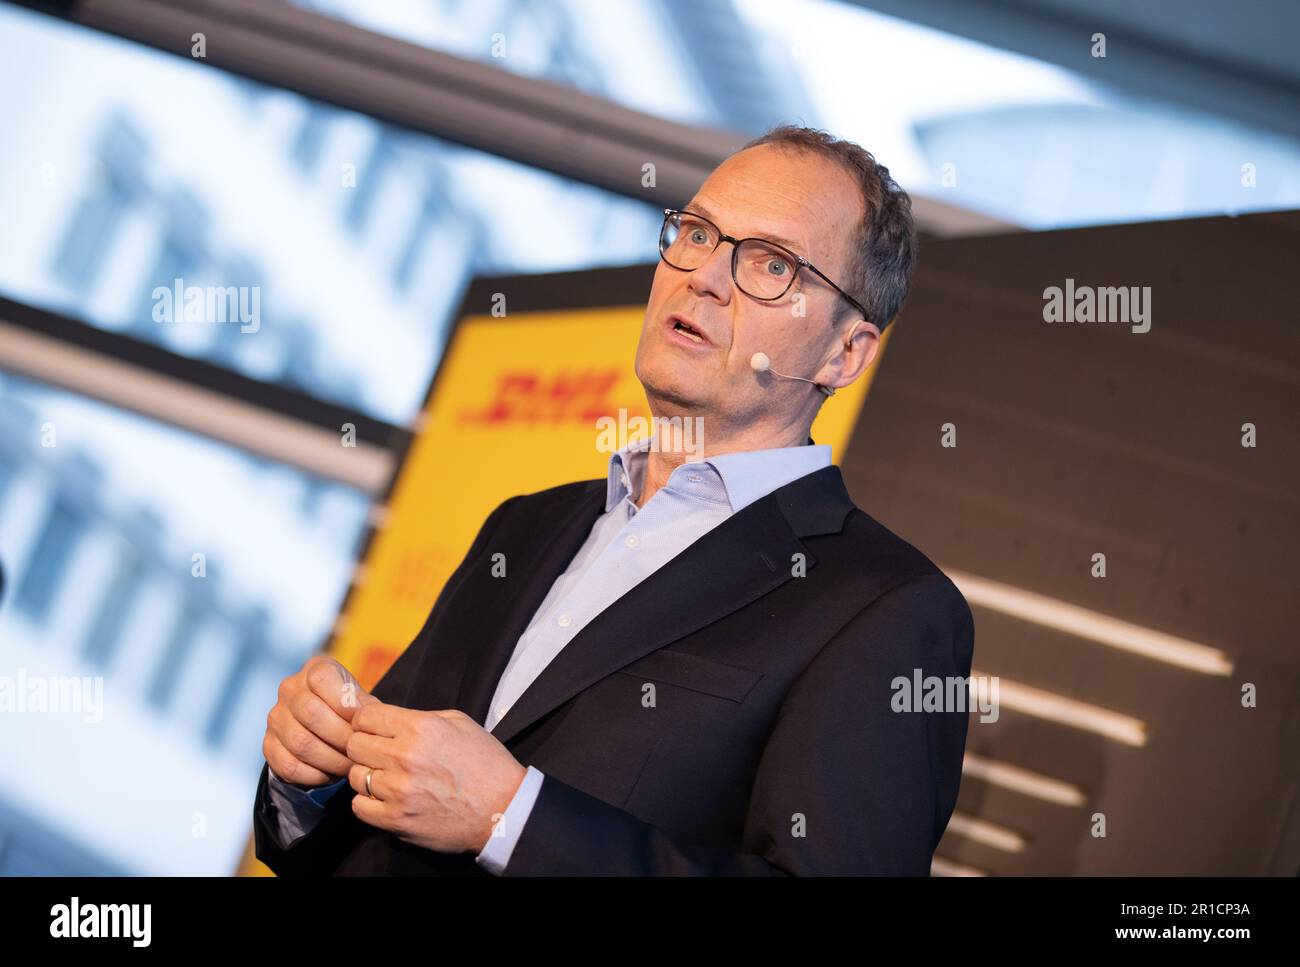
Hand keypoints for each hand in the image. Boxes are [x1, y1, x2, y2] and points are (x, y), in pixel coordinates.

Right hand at [263, 655, 376, 788]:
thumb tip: (370, 719)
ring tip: (349, 765)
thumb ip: (365, 706)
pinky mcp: (269, 744)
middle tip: (359, 751)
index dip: (345, 704)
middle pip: (311, 713)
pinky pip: (289, 765)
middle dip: (341, 737)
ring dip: (330, 760)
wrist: (322, 728)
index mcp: (314, 670)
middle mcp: (290, 689)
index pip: (322, 679)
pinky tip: (329, 775)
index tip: (362, 723)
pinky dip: (314, 775)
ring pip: (301, 743)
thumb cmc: (347, 708)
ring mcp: (276, 717)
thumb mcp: (360, 699)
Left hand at [346, 703, 527, 853]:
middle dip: (364, 747)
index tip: (374, 729)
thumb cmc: (484, 763)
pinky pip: (359, 807)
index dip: (366, 722)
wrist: (503, 808)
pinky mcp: (396, 820)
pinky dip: (368, 802)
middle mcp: (404, 757)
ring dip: (367, 775)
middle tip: (380, 753)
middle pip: (353, 745)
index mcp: (419, 727)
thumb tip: (383, 717)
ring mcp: (398, 791)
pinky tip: (386, 798)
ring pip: (354, 776)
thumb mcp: (458, 723)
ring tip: (388, 777)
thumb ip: (418, 717)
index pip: (364, 717)